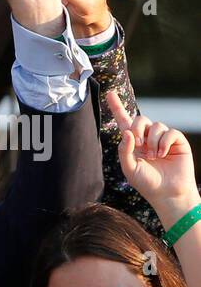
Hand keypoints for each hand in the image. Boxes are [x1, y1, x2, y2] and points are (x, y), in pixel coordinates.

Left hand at [110, 90, 199, 223]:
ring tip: (154, 156)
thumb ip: (124, 150)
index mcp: (132, 144)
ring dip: (153, 141)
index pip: (123, 122)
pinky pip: (170, 132)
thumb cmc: (147, 183)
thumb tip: (126, 132)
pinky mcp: (177, 141)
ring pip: (156, 125)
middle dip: (137, 128)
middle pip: (140, 119)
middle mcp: (147, 138)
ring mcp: (163, 138)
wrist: (168, 193)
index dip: (117, 107)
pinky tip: (163, 154)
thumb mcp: (129, 168)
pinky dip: (165, 142)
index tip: (109, 93)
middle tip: (139, 144)